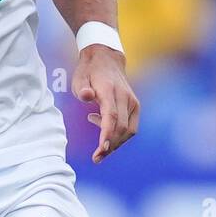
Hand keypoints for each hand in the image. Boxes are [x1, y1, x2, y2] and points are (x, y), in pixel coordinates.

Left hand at [71, 44, 139, 162]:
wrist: (106, 58)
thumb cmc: (89, 71)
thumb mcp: (79, 77)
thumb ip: (82, 88)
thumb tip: (86, 96)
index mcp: (109, 90)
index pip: (111, 116)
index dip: (107, 134)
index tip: (101, 149)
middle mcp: (124, 96)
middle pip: (121, 127)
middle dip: (109, 145)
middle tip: (96, 158)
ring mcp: (132, 101)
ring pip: (128, 130)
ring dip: (115, 144)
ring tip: (99, 150)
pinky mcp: (135, 106)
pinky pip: (130, 127)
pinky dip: (119, 135)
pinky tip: (103, 130)